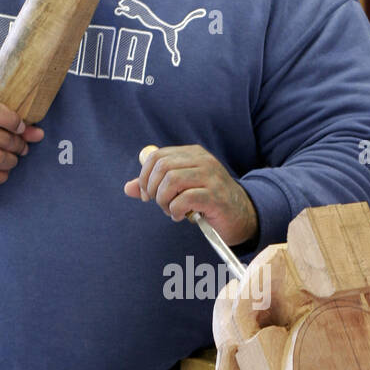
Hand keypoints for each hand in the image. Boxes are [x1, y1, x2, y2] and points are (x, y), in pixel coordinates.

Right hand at [0, 98, 44, 191]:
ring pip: (0, 158)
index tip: (21, 128)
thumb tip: (39, 134)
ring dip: (12, 161)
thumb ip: (10, 124)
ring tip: (10, 159)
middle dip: (18, 146)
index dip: (13, 121)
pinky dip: (2, 175)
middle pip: (3, 139)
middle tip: (21, 149)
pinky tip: (0, 171)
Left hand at [123, 143, 258, 247]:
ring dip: (164, 201)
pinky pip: (184, 199)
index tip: (148, 195)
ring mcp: (211, 177)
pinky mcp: (215, 196)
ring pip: (171, 181)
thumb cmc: (208, 201)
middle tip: (159, 204)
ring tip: (171, 210)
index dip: (145, 177)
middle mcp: (202, 160)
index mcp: (193, 154)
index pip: (157, 156)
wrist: (241, 215)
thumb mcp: (181, 189)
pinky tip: (182, 216)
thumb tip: (128, 188)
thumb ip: (155, 186)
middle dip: (153, 190)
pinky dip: (176, 211)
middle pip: (162, 167)